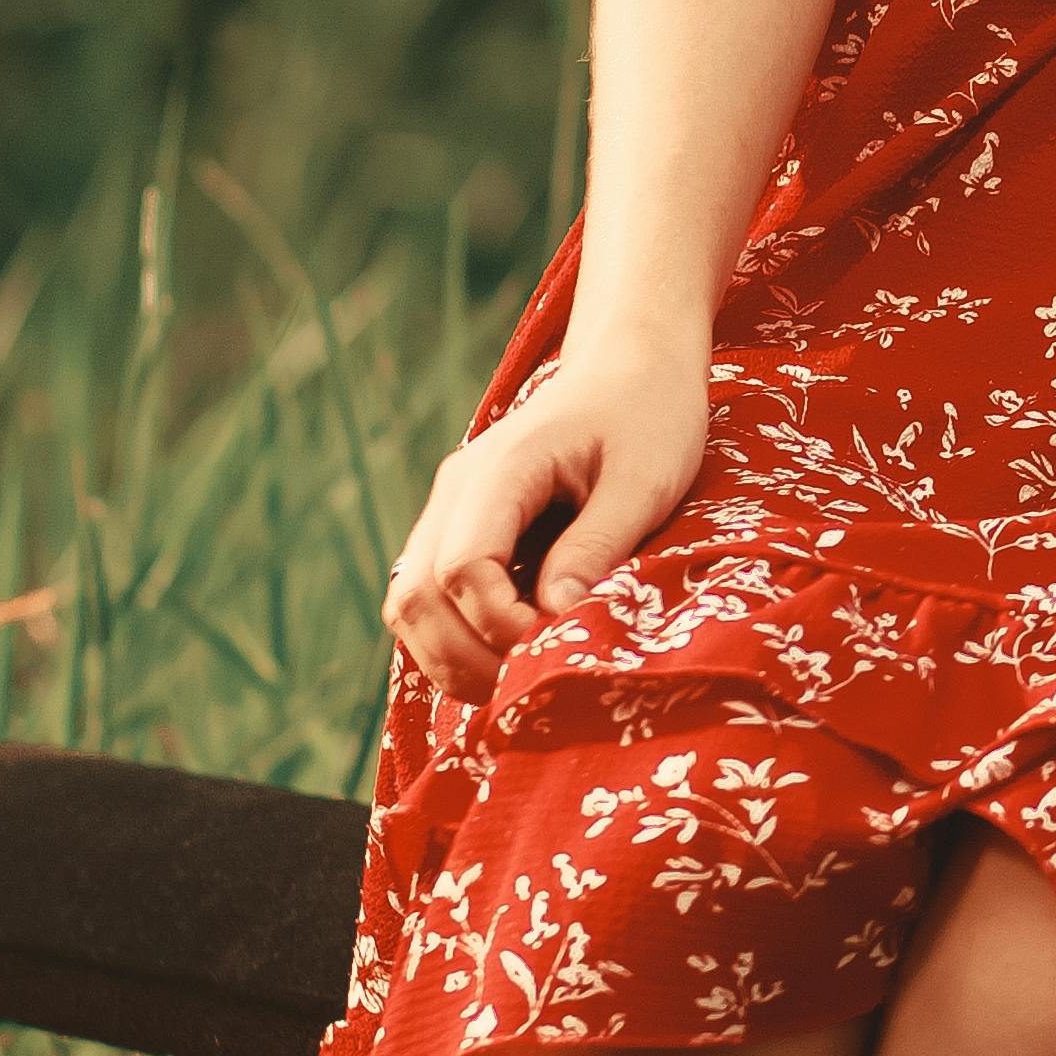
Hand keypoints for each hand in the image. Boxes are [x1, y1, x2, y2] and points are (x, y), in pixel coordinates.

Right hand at [382, 333, 707, 709]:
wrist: (630, 367)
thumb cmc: (647, 416)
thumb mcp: (646, 479)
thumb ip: (599, 545)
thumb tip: (556, 617)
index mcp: (501, 469)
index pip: (462, 568)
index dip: (500, 625)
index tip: (556, 644)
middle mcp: (457, 490)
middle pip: (415, 595)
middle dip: (463, 658)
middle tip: (528, 687)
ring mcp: (449, 510)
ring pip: (407, 602)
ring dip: (449, 657)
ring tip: (515, 682)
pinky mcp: (459, 529)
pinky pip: (428, 597)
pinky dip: (453, 639)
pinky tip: (507, 657)